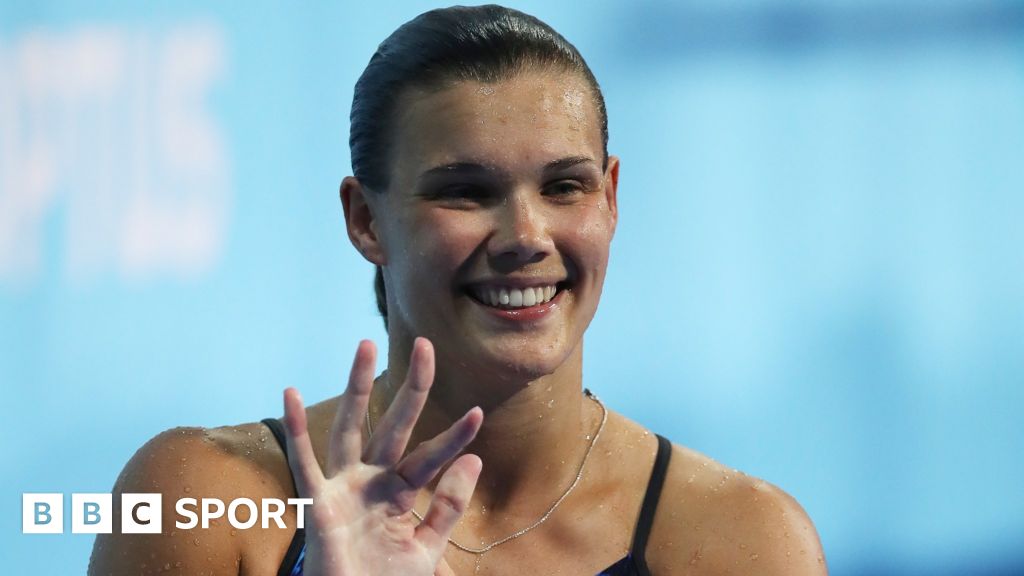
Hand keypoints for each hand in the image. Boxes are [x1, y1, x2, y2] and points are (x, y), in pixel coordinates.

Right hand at [282, 337, 483, 575]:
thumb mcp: (427, 547)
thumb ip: (448, 506)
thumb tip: (474, 459)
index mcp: (399, 492)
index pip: (430, 456)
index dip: (453, 437)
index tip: (478, 413)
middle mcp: (371, 481)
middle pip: (393, 426)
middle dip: (410, 388)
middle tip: (425, 345)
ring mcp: (343, 488)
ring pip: (351, 429)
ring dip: (357, 387)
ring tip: (365, 345)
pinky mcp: (318, 505)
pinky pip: (305, 465)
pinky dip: (296, 431)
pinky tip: (291, 394)